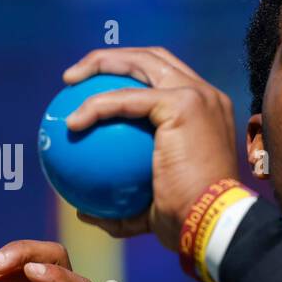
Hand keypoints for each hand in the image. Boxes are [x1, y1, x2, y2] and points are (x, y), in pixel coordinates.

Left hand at [61, 46, 241, 252]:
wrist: (212, 223)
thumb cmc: (187, 223)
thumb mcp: (151, 210)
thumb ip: (123, 205)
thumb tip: (86, 212)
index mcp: (204, 113)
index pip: (163, 78)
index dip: (127, 75)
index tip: (92, 92)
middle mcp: (205, 96)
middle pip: (152, 58)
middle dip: (111, 58)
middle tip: (75, 79)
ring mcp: (196, 95)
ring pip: (140, 62)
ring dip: (100, 63)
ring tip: (69, 81)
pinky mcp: (182, 104)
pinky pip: (127, 98)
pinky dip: (97, 105)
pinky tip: (73, 122)